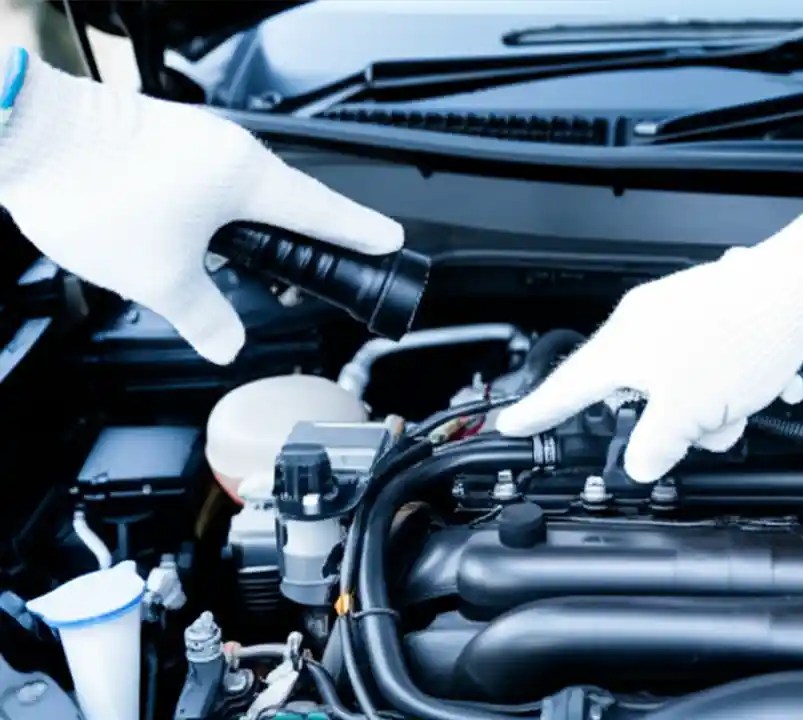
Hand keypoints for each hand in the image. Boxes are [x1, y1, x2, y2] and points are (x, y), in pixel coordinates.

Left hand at [0, 49, 401, 363]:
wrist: (23, 136)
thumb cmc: (92, 190)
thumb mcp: (159, 278)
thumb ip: (203, 317)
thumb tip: (225, 342)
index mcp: (247, 178)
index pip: (324, 211)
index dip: (361, 233)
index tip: (389, 240)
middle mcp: (227, 149)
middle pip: (284, 201)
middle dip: (298, 241)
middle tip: (314, 273)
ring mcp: (192, 139)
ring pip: (239, 191)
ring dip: (244, 229)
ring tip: (237, 265)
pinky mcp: (158, 137)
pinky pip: (205, 179)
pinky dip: (209, 212)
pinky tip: (185, 236)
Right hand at [496, 182, 802, 482]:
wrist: (802, 286)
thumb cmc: (743, 336)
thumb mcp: (689, 413)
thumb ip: (655, 445)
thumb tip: (641, 462)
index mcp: (624, 345)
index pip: (568, 387)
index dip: (538, 412)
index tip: (513, 422)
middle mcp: (645, 321)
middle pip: (641, 393)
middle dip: (682, 419)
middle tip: (711, 425)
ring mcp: (681, 310)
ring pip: (686, 380)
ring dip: (721, 402)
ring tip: (751, 397)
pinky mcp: (717, 306)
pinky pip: (717, 357)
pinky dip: (743, 377)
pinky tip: (772, 378)